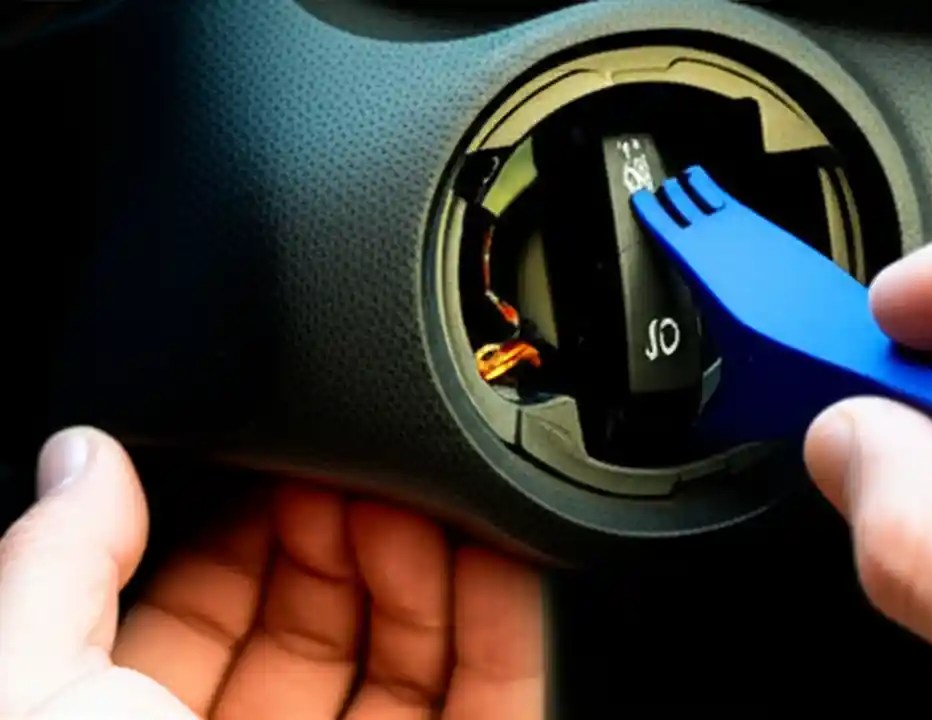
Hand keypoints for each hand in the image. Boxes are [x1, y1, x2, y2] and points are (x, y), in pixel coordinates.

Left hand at [0, 427, 544, 718]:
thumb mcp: (27, 689)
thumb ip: (51, 570)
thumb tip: (83, 455)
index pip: (211, 600)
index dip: (262, 518)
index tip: (296, 458)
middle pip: (325, 615)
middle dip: (355, 524)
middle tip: (372, 468)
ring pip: (416, 654)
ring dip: (438, 561)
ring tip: (437, 493)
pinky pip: (499, 696)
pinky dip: (513, 623)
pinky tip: (506, 552)